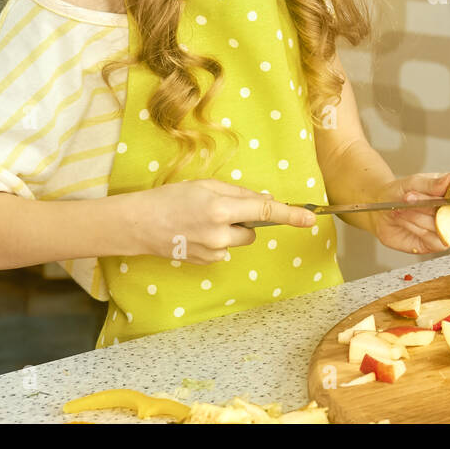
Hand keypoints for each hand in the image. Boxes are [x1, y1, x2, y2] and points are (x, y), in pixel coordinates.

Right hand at [123, 179, 316, 263]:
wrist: (139, 223)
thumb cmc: (171, 198)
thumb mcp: (205, 185)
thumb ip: (238, 193)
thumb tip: (265, 203)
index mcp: (221, 208)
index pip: (264, 212)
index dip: (290, 215)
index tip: (310, 218)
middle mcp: (220, 233)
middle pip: (253, 230)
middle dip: (245, 220)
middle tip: (220, 210)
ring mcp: (212, 251)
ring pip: (239, 241)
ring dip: (231, 232)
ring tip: (204, 222)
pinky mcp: (206, 262)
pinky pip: (224, 252)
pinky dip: (217, 243)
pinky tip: (197, 234)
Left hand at [370, 171, 449, 254]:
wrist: (381, 210)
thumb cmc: (399, 194)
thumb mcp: (413, 183)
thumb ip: (432, 183)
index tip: (447, 196)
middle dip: (429, 205)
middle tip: (409, 197)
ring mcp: (446, 230)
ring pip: (442, 226)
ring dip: (418, 216)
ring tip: (401, 208)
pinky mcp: (435, 244)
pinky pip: (434, 239)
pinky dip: (416, 228)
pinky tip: (405, 219)